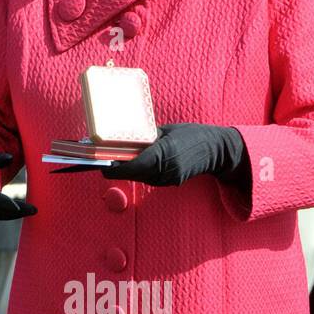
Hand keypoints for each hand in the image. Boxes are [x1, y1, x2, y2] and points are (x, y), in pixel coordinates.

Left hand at [103, 123, 246, 187]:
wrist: (216, 150)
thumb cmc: (191, 134)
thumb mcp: (166, 131)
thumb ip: (146, 138)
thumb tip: (123, 141)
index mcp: (162, 154)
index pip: (129, 166)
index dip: (111, 166)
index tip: (98, 160)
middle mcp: (163, 170)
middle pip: (130, 173)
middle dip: (116, 166)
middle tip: (102, 155)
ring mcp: (167, 179)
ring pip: (137, 176)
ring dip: (127, 168)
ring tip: (118, 155)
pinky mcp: (169, 183)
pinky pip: (147, 177)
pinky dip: (140, 170)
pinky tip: (139, 160)